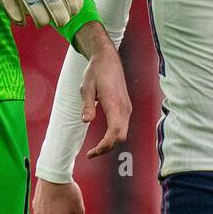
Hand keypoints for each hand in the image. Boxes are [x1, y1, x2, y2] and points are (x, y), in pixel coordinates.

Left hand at [74, 25, 130, 157]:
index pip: (115, 132)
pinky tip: (104, 139)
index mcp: (114, 103)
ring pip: (123, 133)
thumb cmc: (96, 71)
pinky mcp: (125, 107)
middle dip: (107, 148)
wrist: (108, 59)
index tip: (92, 152)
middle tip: (91, 154)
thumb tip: (86, 121)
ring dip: (111, 143)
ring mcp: (126, 108)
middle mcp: (124, 107)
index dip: (105, 145)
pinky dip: (114, 136)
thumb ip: (87, 105)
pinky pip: (123, 127)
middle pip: (120, 136)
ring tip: (95, 149)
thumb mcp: (86, 87)